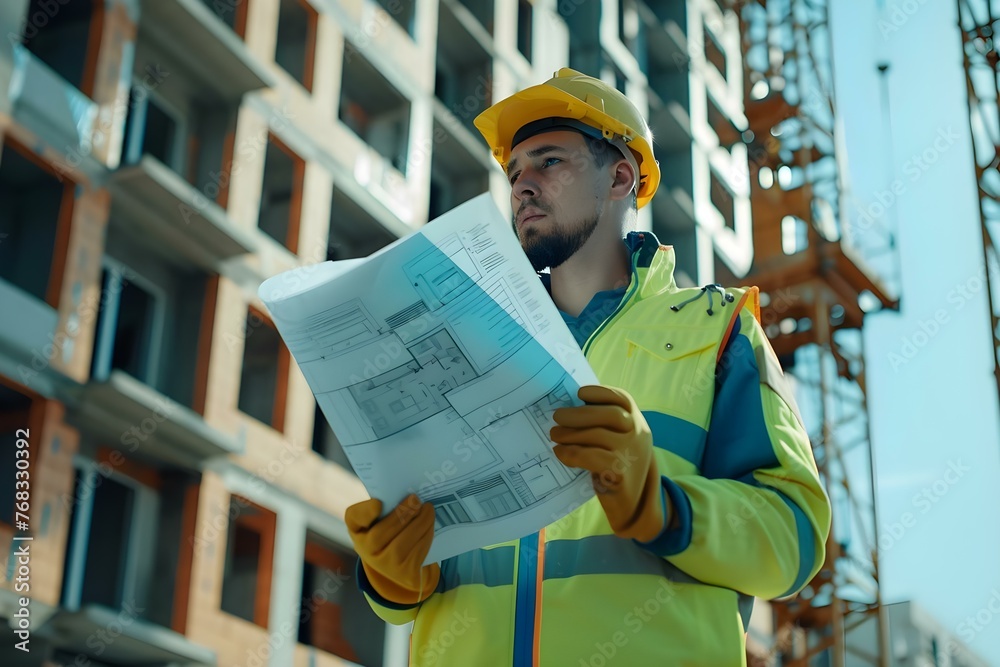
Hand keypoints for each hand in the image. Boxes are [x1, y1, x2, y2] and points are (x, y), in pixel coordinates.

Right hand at [345, 494, 439, 604]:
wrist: (402, 562)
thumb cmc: (388, 530)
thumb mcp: (378, 516)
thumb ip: (383, 503)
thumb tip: (389, 501)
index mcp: (358, 529)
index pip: (354, 519)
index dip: (365, 512)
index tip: (379, 503)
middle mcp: (366, 551)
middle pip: (380, 534)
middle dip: (402, 514)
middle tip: (417, 500)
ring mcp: (385, 566)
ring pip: (401, 544)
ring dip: (419, 524)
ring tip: (428, 510)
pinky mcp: (405, 575)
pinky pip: (416, 553)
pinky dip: (426, 536)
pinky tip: (430, 525)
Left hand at [551, 385, 664, 541]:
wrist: (633, 504)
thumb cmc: (618, 465)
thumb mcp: (619, 440)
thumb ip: (604, 423)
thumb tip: (570, 407)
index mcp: (637, 421)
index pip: (623, 399)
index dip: (601, 393)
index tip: (579, 393)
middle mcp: (639, 434)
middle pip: (610, 414)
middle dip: (580, 414)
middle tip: (557, 417)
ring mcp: (631, 454)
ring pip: (597, 435)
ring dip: (570, 434)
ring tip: (554, 435)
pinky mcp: (619, 473)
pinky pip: (591, 457)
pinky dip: (571, 453)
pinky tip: (560, 453)